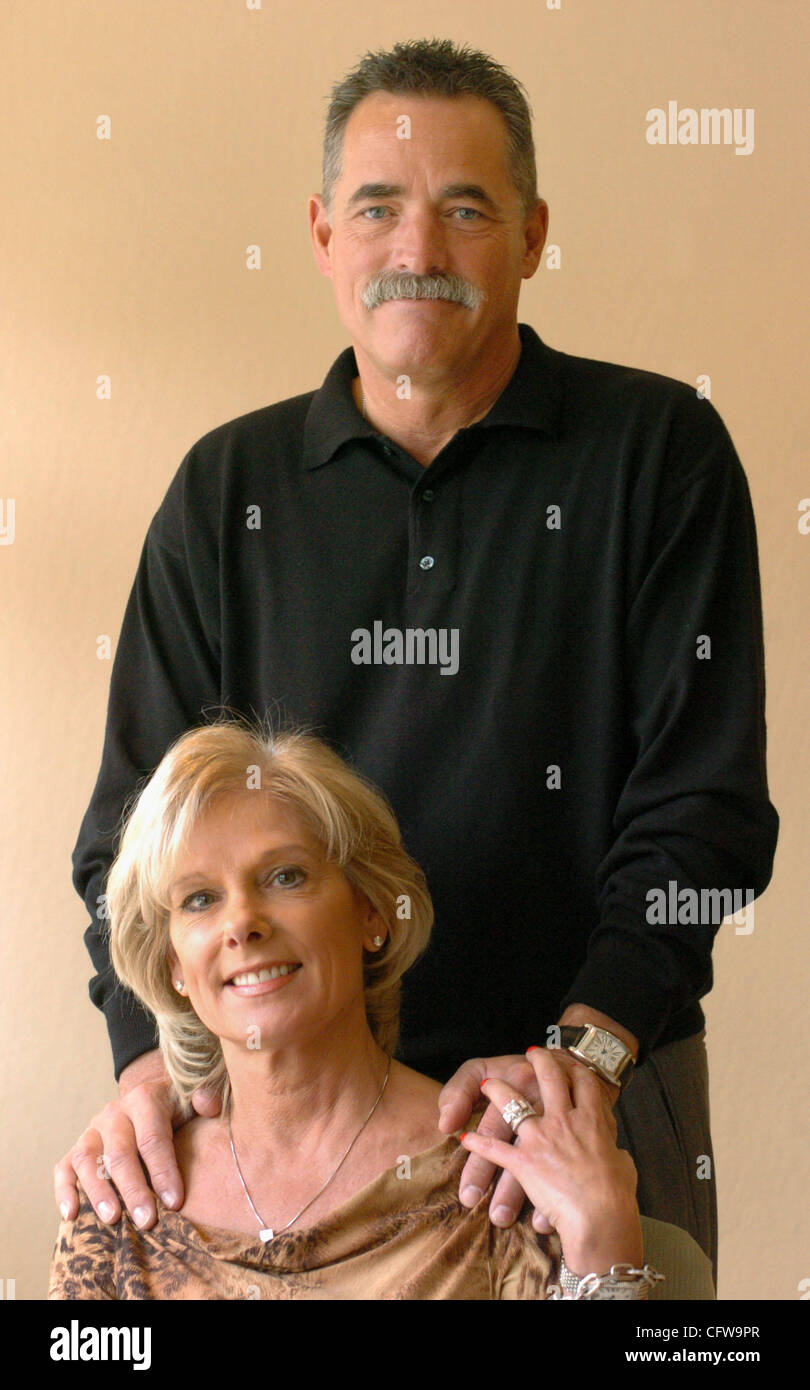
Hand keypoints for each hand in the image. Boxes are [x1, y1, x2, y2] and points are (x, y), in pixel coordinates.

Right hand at [53, 1049, 221, 1228]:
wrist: (153, 1099)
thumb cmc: (180, 1107)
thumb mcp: (196, 1096)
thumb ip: (207, 1096)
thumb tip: (208, 1105)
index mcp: (145, 1099)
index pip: (152, 1138)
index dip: (163, 1171)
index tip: (174, 1203)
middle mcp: (114, 1113)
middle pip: (120, 1153)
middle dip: (134, 1190)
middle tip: (147, 1221)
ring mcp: (93, 1131)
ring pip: (87, 1159)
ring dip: (98, 1191)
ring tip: (112, 1219)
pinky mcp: (77, 1148)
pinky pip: (63, 1168)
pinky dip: (64, 1191)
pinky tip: (71, 1216)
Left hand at [438, 1049, 619, 1230]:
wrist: (601, 1216)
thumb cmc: (618, 1194)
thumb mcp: (624, 1164)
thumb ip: (613, 1152)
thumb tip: (614, 1154)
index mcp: (592, 1119)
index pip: (584, 1081)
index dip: (576, 1069)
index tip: (570, 1063)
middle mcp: (564, 1119)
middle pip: (549, 1078)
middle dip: (540, 1061)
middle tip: (532, 1053)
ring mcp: (541, 1137)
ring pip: (513, 1102)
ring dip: (498, 1091)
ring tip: (488, 1084)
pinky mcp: (524, 1160)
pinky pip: (494, 1148)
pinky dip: (477, 1143)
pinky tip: (465, 1138)